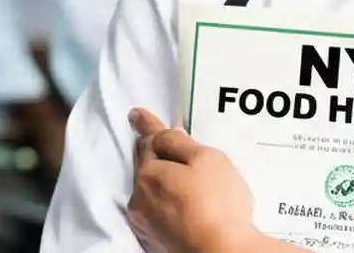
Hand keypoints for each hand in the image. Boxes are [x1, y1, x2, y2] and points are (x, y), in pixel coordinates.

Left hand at [126, 108, 260, 252]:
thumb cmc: (219, 203)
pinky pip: (156, 215)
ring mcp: (144, 225)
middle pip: (147, 168)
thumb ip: (180, 143)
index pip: (148, 142)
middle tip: (173, 151)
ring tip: (186, 185)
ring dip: (162, 185)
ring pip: (150, 193)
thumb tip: (164, 133)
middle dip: (158, 158)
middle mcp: (139, 199)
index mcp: (149, 174)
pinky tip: (184, 209)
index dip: (146, 125)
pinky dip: (166, 207)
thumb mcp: (207, 159)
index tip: (135, 114)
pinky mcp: (153, 244)